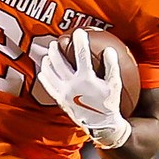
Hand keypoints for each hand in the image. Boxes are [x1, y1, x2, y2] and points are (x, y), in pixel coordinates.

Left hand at [35, 30, 132, 149]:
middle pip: (60, 62)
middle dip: (57, 50)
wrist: (100, 125)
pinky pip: (48, 86)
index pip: (81, 55)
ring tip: (48, 53)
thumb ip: (112, 67)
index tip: (79, 32)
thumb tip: (109, 50)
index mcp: (86, 79)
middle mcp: (72, 85)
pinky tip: (43, 71)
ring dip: (48, 61)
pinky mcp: (59, 100)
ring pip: (51, 73)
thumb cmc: (109, 105)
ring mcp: (64, 93)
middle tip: (57, 41)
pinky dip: (44, 77)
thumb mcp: (114, 86)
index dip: (80, 42)